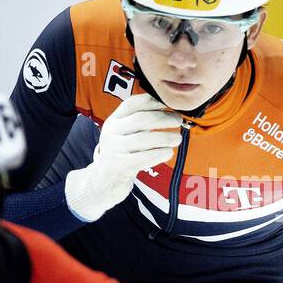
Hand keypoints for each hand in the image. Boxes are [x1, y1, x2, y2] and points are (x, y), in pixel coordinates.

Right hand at [64, 95, 182, 221]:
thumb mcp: (126, 134)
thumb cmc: (123, 154)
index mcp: (114, 120)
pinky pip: (144, 157)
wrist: (104, 181)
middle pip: (141, 119)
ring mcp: (113, 149)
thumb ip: (142, 122)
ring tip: (177, 139)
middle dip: (164, 118)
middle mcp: (111, 132)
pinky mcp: (119, 166)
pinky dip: (159, 153)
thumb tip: (171, 111)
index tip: (168, 103)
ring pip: (144, 139)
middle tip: (178, 121)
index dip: (152, 101)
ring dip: (165, 137)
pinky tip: (168, 152)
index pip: (132, 104)